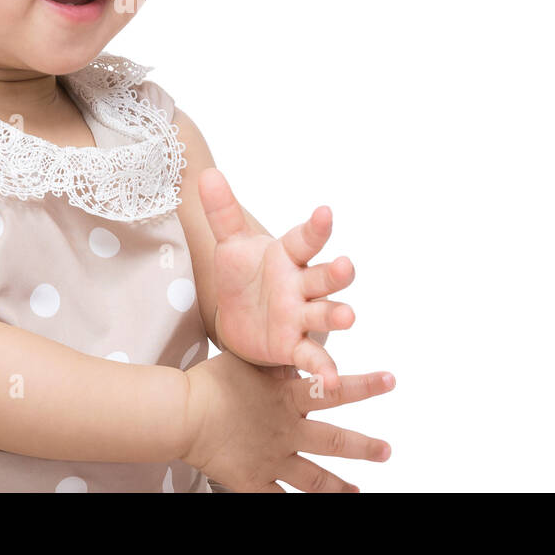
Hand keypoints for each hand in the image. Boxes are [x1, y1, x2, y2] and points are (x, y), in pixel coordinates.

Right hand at [182, 349, 393, 491]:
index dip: (364, 385)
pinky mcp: (254, 482)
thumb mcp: (249, 361)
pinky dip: (298, 508)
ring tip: (357, 492)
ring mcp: (272, 459)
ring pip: (315, 479)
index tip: (390, 381)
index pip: (333, 389)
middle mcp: (286, 430)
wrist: (182, 413)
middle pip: (334, 441)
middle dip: (364, 447)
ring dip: (340, 487)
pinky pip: (279, 502)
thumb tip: (302, 349)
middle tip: (386, 450)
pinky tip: (311, 511)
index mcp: (286, 398)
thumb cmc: (210, 383)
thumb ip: (279, 361)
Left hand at [199, 167, 355, 391]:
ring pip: (325, 313)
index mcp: (288, 256)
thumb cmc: (243, 275)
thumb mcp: (230, 244)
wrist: (237, 318)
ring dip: (337, 314)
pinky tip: (330, 381)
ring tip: (348, 316)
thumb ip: (222, 212)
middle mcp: (301, 284)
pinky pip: (312, 357)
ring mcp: (301, 316)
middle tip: (346, 266)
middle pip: (323, 277)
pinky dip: (323, 369)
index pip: (304, 239)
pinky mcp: (294, 345)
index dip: (315, 227)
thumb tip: (206, 173)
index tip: (324, 213)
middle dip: (336, 273)